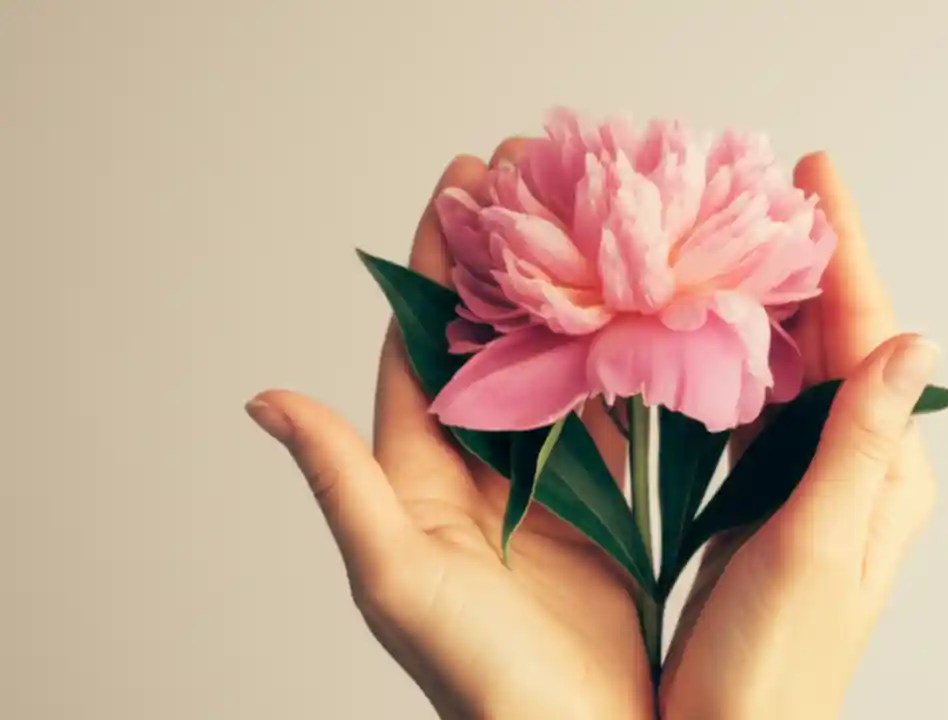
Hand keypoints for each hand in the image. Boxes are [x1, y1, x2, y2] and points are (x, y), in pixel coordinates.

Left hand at [246, 146, 651, 719]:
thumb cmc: (477, 677)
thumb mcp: (397, 577)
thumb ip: (343, 483)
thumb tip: (265, 402)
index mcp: (423, 470)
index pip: (425, 339)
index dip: (440, 260)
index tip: (464, 183)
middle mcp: (485, 463)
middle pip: (497, 336)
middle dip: (517, 255)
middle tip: (543, 177)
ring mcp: (551, 481)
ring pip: (562, 365)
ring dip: (580, 295)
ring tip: (605, 223)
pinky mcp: (610, 503)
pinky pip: (618, 414)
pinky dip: (633, 362)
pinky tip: (657, 312)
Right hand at [660, 153, 939, 718]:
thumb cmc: (774, 667)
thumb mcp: (817, 549)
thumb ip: (860, 446)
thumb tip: (910, 341)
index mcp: (883, 474)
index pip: (869, 340)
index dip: (843, 254)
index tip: (817, 178)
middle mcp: (855, 467)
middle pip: (834, 341)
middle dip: (802, 262)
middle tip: (759, 189)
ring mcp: (807, 481)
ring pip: (791, 369)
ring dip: (763, 303)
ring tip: (727, 235)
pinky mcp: (764, 499)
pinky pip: (755, 409)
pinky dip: (731, 360)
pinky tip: (702, 326)